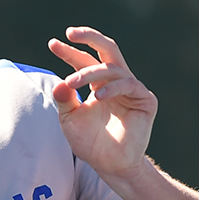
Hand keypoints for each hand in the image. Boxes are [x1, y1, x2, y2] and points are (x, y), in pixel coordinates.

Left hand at [48, 26, 156, 179]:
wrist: (110, 166)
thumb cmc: (91, 143)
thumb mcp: (70, 119)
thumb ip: (64, 100)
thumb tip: (59, 83)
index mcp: (98, 83)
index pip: (84, 60)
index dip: (69, 51)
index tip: (52, 43)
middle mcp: (116, 82)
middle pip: (107, 49)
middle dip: (90, 37)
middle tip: (71, 33)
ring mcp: (132, 89)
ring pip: (112, 68)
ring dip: (90, 72)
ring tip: (73, 82)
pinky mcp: (145, 100)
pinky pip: (129, 84)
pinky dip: (112, 88)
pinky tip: (98, 97)